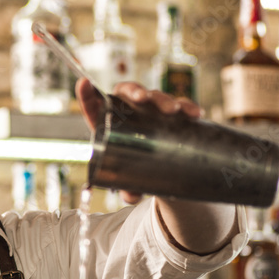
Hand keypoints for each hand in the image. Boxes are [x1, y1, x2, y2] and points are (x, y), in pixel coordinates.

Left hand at [76, 78, 202, 203]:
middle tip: (143, 98)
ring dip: (162, 99)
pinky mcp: (169, 114)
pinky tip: (194, 113)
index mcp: (107, 123)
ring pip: (153, 96)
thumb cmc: (132, 169)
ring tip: (173, 110)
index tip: (84, 83)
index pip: (94, 105)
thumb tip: (130, 195)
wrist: (156, 168)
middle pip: (127, 92)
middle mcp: (127, 110)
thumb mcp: (128, 179)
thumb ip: (127, 187)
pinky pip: (178, 105)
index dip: (87, 94)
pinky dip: (186, 107)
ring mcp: (149, 109)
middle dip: (135, 90)